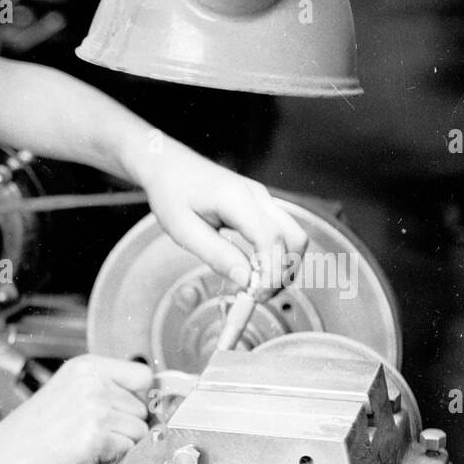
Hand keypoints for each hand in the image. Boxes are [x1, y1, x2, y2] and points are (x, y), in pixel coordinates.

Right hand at [0, 354, 152, 463]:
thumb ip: (103, 390)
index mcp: (85, 367)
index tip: (126, 412)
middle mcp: (93, 383)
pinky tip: (84, 456)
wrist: (1, 460)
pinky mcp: (96, 436)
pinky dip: (111, 460)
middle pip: (142, 408)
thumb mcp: (66, 393)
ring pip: (138, 431)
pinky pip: (127, 451)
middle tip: (91, 435)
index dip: (138, 398)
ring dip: (119, 445)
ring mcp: (95, 408)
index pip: (142, 375)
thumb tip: (146, 403)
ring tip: (86, 445)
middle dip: (124, 426)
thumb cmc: (27, 435)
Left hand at [131, 134, 307, 290]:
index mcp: (236, 199)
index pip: (269, 238)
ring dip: (284, 264)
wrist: (170, 167)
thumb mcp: (184, 231)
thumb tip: (246, 281)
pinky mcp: (261, 205)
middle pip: (293, 237)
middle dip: (283, 272)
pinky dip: (276, 255)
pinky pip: (281, 232)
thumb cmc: (172, 195)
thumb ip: (217, 255)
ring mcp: (263, 198)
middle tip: (258, 297)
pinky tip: (255, 271)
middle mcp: (258, 195)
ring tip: (257, 288)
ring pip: (293, 235)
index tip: (256, 296)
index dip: (270, 272)